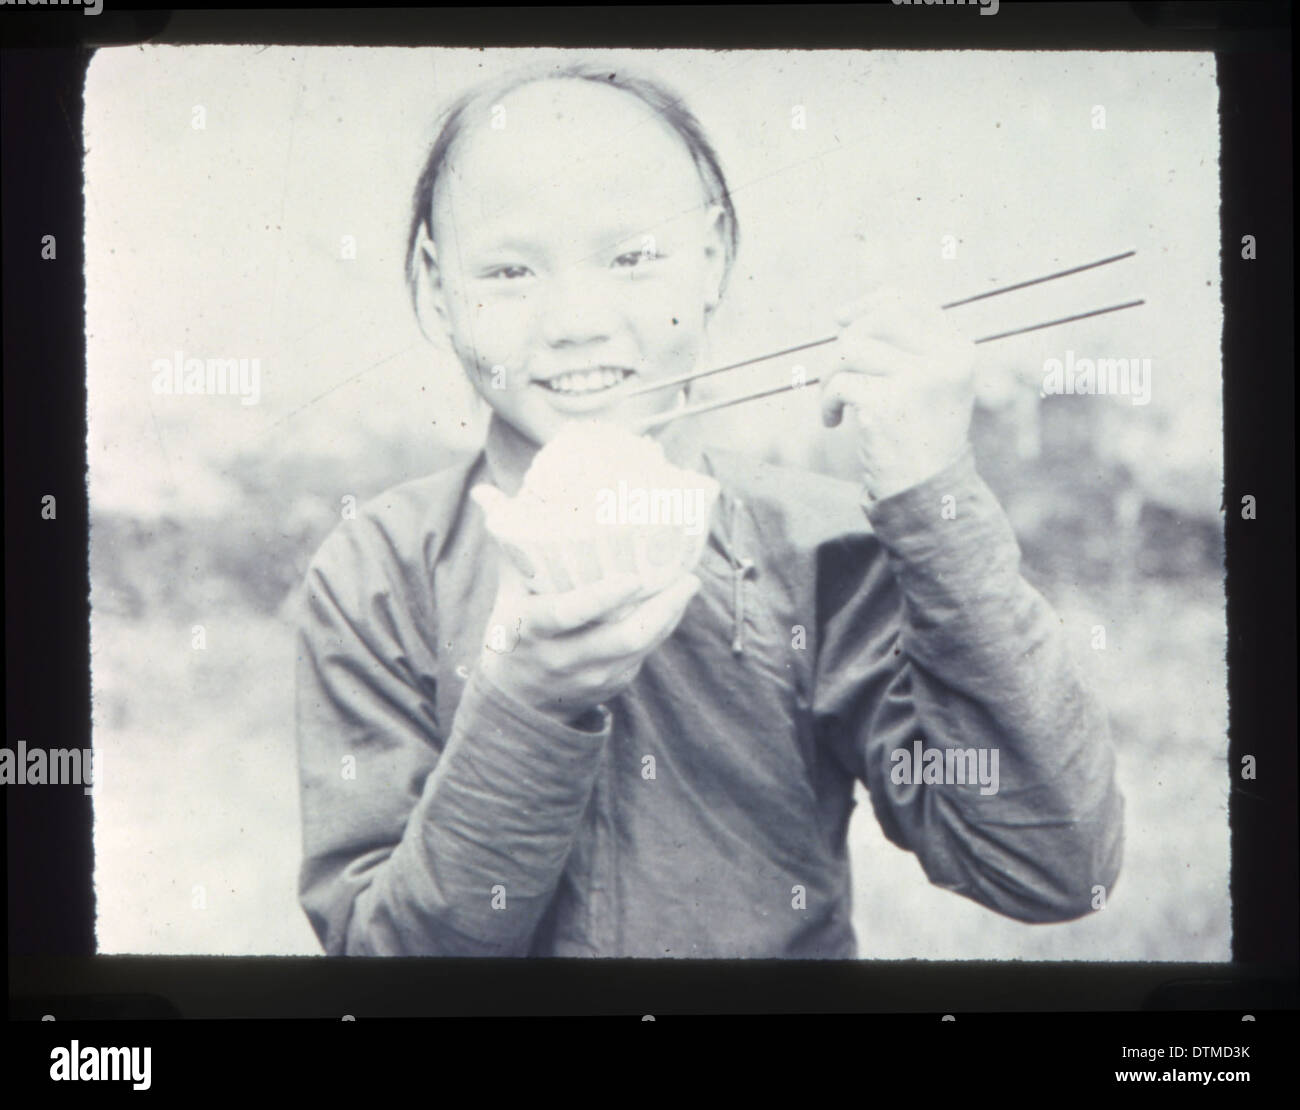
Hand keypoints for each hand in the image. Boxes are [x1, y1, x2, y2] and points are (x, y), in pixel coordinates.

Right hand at [476, 558, 701, 725]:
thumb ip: (507, 541)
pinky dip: (662, 628)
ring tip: (688, 583)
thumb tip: (484, 492)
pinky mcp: (611, 685)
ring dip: (669, 616)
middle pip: (620, 638)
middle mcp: (562, 656)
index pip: (567, 614)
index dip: (601, 598)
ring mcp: (589, 675)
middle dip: (660, 609)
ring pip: (639, 648)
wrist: (518, 700)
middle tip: (687, 577)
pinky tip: (674, 604)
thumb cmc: (514, 629)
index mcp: (532, 628)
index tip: (633, 577)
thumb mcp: (506, 591)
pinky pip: (644, 656)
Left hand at [821, 288, 975, 499]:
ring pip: (852, 348)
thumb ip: (899, 345)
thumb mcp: (925, 382)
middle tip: (838, 372)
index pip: (909, 302)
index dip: (869, 304)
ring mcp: (919, 380)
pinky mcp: (889, 404)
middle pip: (879, 318)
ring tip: (833, 403)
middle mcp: (946, 359)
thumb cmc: (918, 436)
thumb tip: (842, 314)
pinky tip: (832, 423)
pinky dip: (826, 402)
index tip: (840, 318)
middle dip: (847, 339)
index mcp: (959, 350)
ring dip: (830, 375)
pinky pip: (840, 383)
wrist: (926, 493)